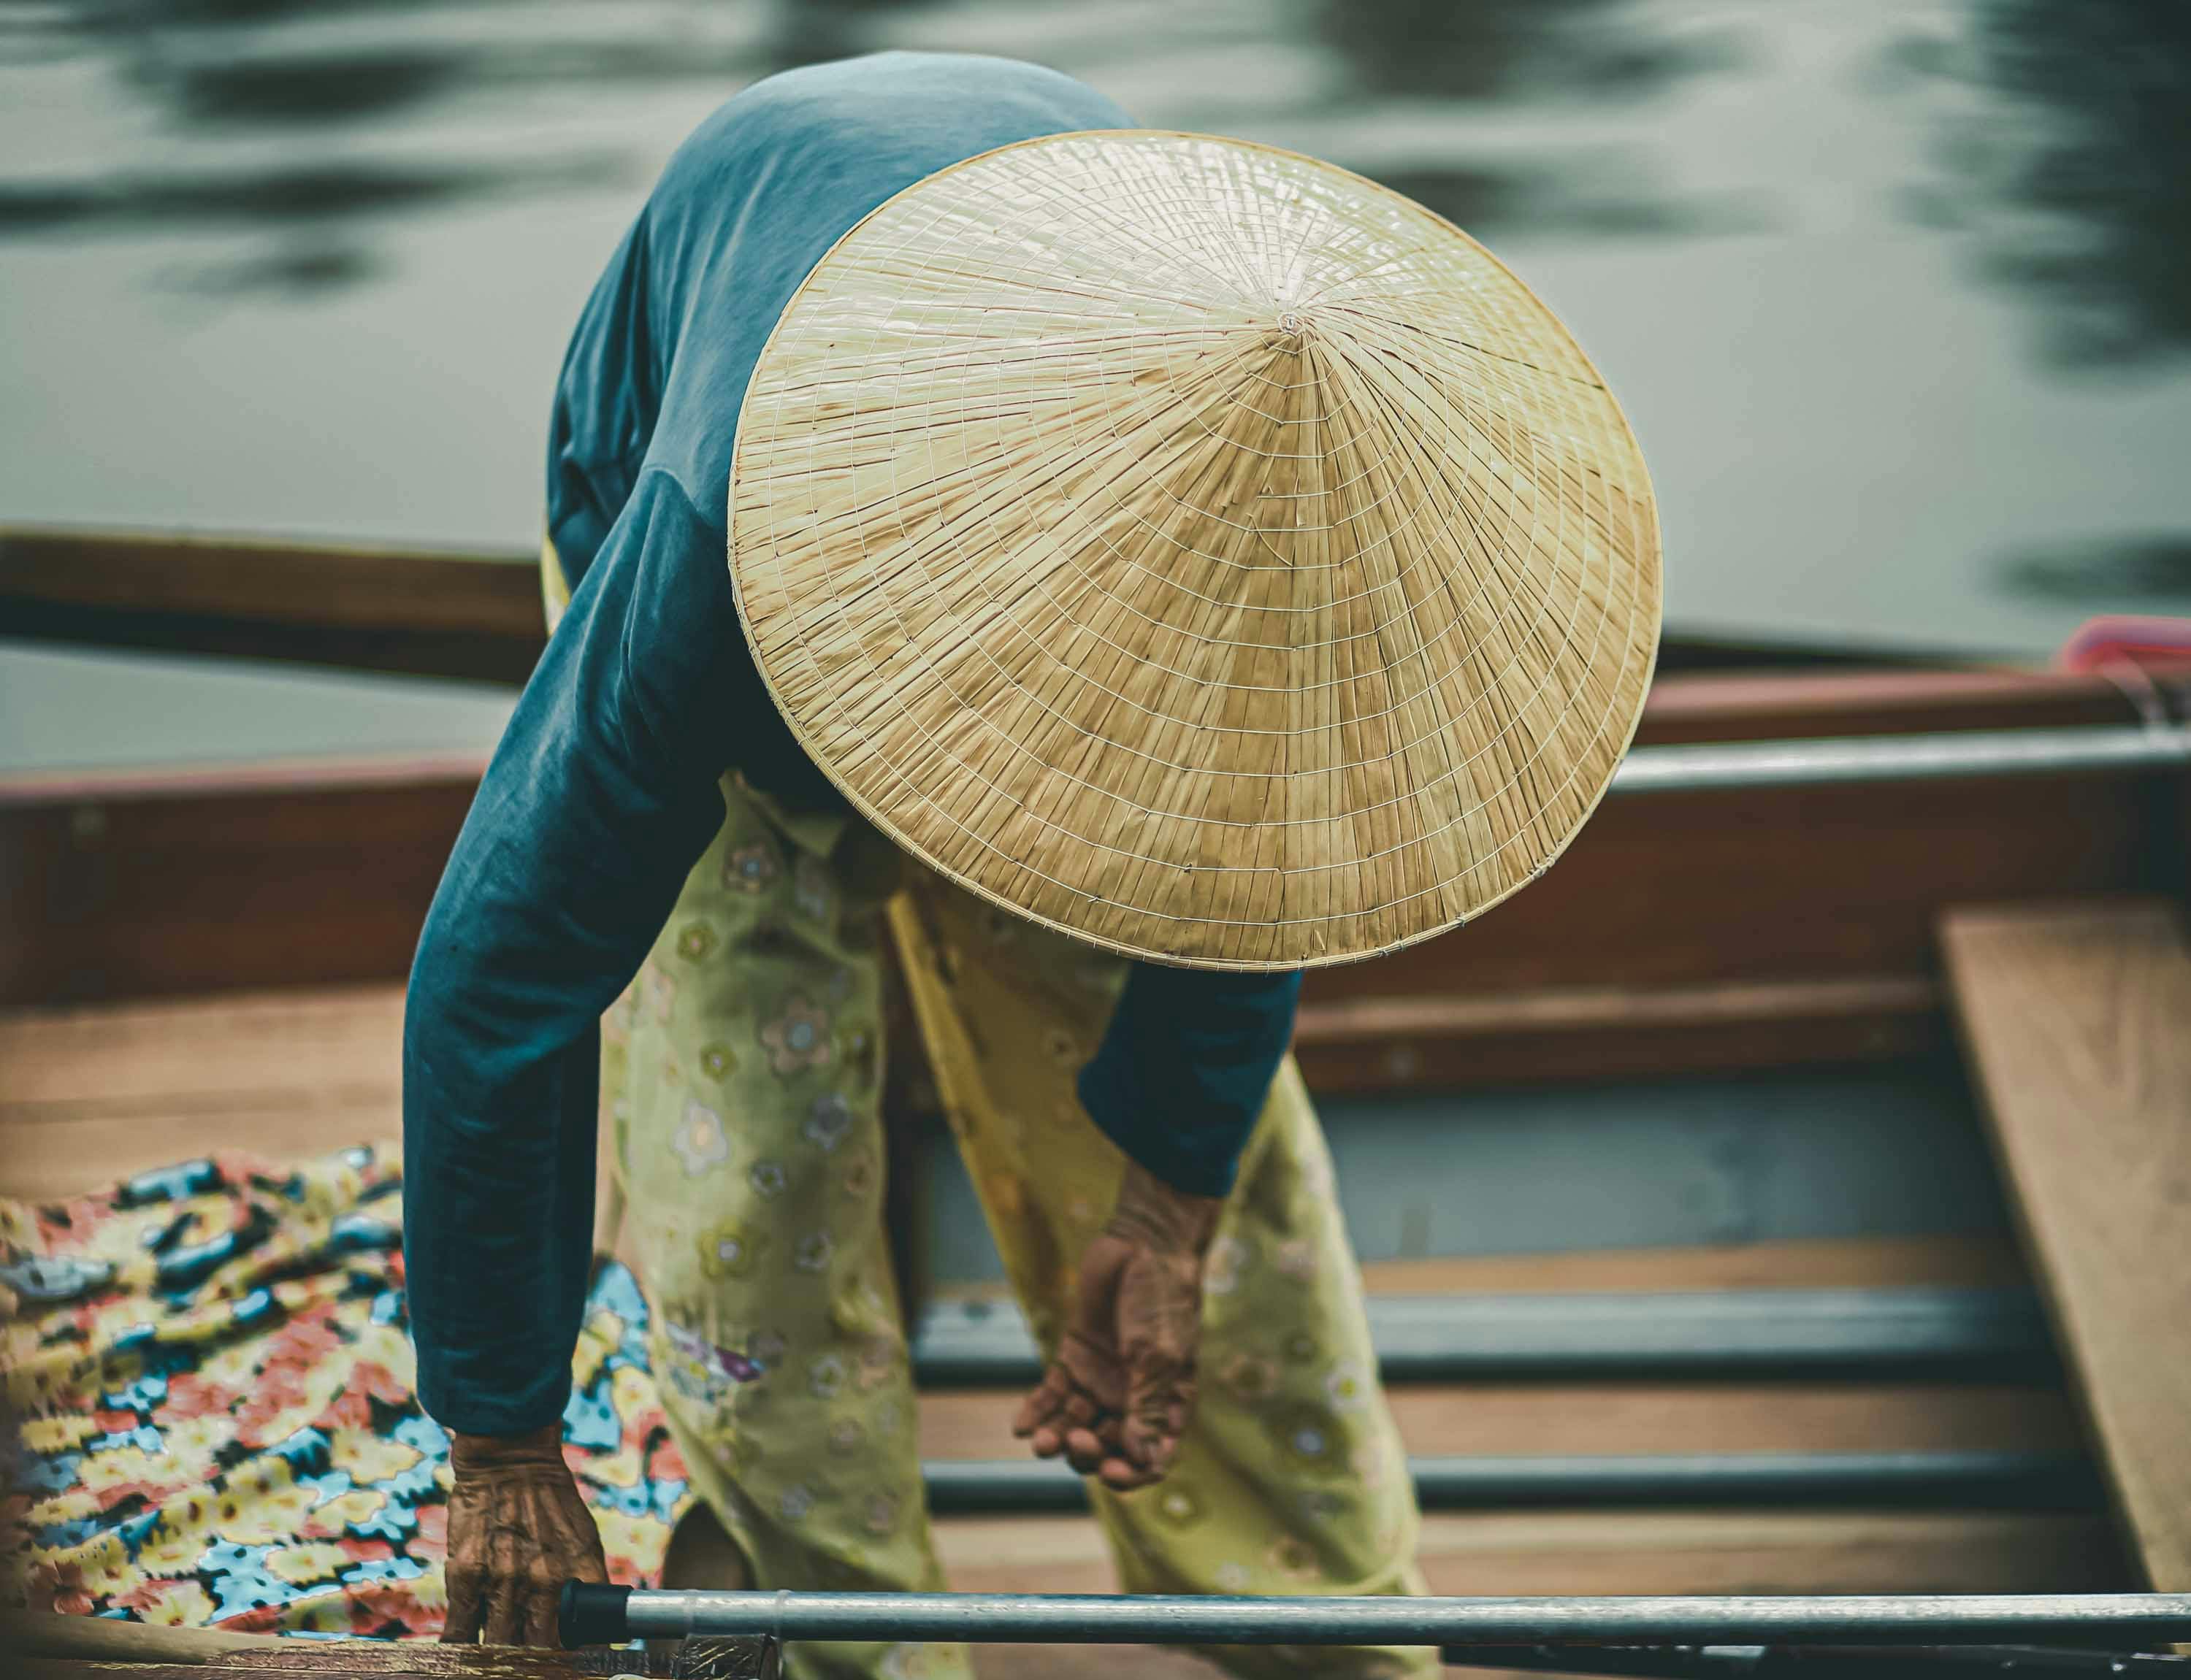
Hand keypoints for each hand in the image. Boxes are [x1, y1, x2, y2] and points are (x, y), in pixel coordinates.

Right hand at [442, 1423, 608, 1645]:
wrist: (511, 1457)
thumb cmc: (551, 1498)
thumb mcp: (583, 1537)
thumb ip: (585, 1580)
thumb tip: (593, 1624)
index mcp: (577, 1573)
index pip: (582, 1638)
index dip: (574, 1663)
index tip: (570, 1671)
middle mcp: (543, 1582)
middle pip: (538, 1650)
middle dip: (534, 1664)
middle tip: (528, 1666)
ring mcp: (502, 1581)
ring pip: (499, 1647)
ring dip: (497, 1661)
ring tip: (497, 1664)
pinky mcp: (465, 1575)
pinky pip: (459, 1630)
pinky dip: (459, 1651)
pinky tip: (461, 1660)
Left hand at [1013, 1160, 1220, 1490]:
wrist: (1141, 1244)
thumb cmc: (1161, 1300)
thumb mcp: (1158, 1355)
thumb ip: (1146, 1406)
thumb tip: (1139, 1458)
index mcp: (1167, 1403)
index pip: (1151, 1456)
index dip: (1131, 1472)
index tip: (1109, 1471)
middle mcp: (1133, 1398)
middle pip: (1108, 1445)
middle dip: (1089, 1451)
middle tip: (1075, 1440)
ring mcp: (1102, 1379)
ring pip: (1077, 1425)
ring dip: (1058, 1438)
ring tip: (1038, 1442)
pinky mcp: (1075, 1359)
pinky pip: (1053, 1395)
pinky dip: (1038, 1411)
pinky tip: (1021, 1426)